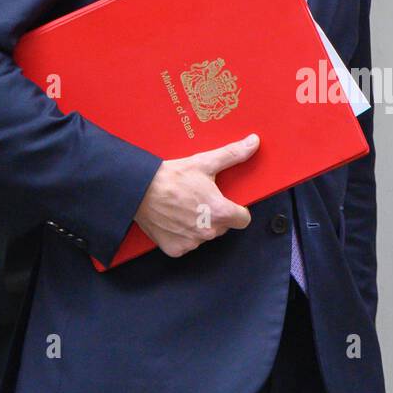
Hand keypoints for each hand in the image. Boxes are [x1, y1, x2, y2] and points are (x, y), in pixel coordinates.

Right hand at [133, 134, 259, 257]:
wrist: (139, 189)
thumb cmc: (172, 176)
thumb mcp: (204, 162)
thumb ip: (233, 154)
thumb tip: (253, 142)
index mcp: (220, 212)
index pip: (243, 219)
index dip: (237, 210)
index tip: (226, 202)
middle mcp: (208, 231)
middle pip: (223, 227)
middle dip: (216, 215)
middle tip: (199, 199)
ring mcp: (192, 242)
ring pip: (205, 235)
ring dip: (199, 225)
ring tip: (184, 207)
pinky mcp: (176, 249)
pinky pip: (187, 243)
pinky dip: (182, 234)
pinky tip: (174, 219)